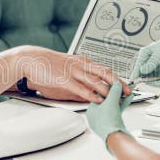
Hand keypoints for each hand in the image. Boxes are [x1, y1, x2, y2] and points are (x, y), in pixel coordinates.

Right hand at [16, 47, 130, 102]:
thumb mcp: (67, 70)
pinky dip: (91, 95)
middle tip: (128, 92)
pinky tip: (98, 100)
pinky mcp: (65, 79)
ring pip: (96, 81)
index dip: (117, 78)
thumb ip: (79, 80)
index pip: (105, 69)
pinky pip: (81, 88)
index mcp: (82, 61)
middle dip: (118, 84)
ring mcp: (74, 71)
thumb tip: (90, 92)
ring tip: (117, 98)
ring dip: (108, 91)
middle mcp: (81, 65)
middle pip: (105, 74)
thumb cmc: (48, 65)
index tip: (126, 85)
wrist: (31, 59)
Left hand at [86, 82, 132, 148]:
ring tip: (128, 92)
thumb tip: (116, 84)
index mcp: (91, 111)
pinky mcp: (113, 125)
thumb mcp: (111, 101)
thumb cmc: (108, 123)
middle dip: (116, 93)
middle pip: (107, 100)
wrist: (116, 138)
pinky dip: (123, 105)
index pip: (99, 95)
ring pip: (113, 106)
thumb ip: (114, 91)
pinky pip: (117, 112)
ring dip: (121, 98)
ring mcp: (104, 122)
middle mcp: (96, 117)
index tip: (115, 83)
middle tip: (123, 87)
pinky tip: (128, 99)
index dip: (108, 88)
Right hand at [131, 20, 159, 86]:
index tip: (140, 85)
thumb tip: (142, 70)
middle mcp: (148, 63)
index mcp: (144, 55)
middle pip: (147, 79)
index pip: (137, 69)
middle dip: (158, 81)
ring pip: (157, 81)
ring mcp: (155, 68)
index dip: (137, 78)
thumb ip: (152, 62)